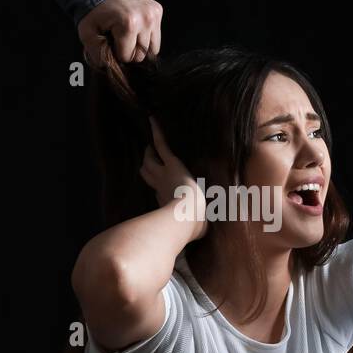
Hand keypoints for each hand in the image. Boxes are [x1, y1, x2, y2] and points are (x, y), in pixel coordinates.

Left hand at [78, 0, 162, 67]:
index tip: (110, 43)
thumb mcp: (87, 33)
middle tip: (118, 39)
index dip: (117, 54)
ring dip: (140, 46)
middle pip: (142, 54)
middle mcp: (145, 18)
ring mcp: (153, 14)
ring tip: (127, 35)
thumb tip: (109, 67)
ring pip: (152, 48)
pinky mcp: (157, 11)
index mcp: (129, 24)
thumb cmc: (94, 11)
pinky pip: (156, 37)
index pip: (129, 57)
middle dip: (129, 51)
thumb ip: (96, 54)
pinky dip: (146, 37)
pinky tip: (135, 28)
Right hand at [139, 117, 205, 238]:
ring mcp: (164, 173)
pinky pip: (161, 144)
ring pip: (150, 160)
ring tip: (148, 142)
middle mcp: (161, 186)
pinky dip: (157, 132)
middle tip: (146, 158)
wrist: (188, 216)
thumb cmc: (193, 225)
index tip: (153, 181)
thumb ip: (199, 228)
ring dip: (149, 152)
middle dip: (147, 166)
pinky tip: (153, 119)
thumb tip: (206, 233)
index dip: (154, 183)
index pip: (156, 188)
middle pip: (148, 172)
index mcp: (165, 200)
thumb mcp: (197, 227)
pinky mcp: (172, 163)